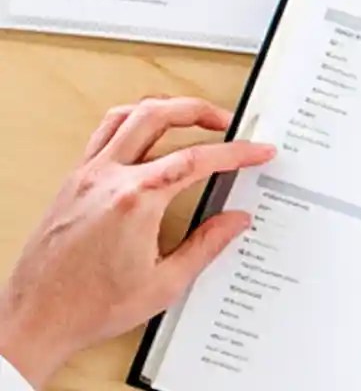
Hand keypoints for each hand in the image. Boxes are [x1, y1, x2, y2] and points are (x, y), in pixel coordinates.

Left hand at [0, 98, 274, 387]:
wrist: (36, 319)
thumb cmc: (89, 307)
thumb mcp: (165, 283)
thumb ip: (207, 245)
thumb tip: (235, 221)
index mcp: (135, 201)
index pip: (198, 159)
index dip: (237, 152)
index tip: (257, 152)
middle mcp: (107, 179)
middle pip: (160, 115)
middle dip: (200, 111)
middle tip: (226, 122)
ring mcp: (86, 176)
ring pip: (127, 115)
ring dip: (164, 108)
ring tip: (188, 117)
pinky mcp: (72, 181)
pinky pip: (103, 134)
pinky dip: (131, 123)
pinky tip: (146, 136)